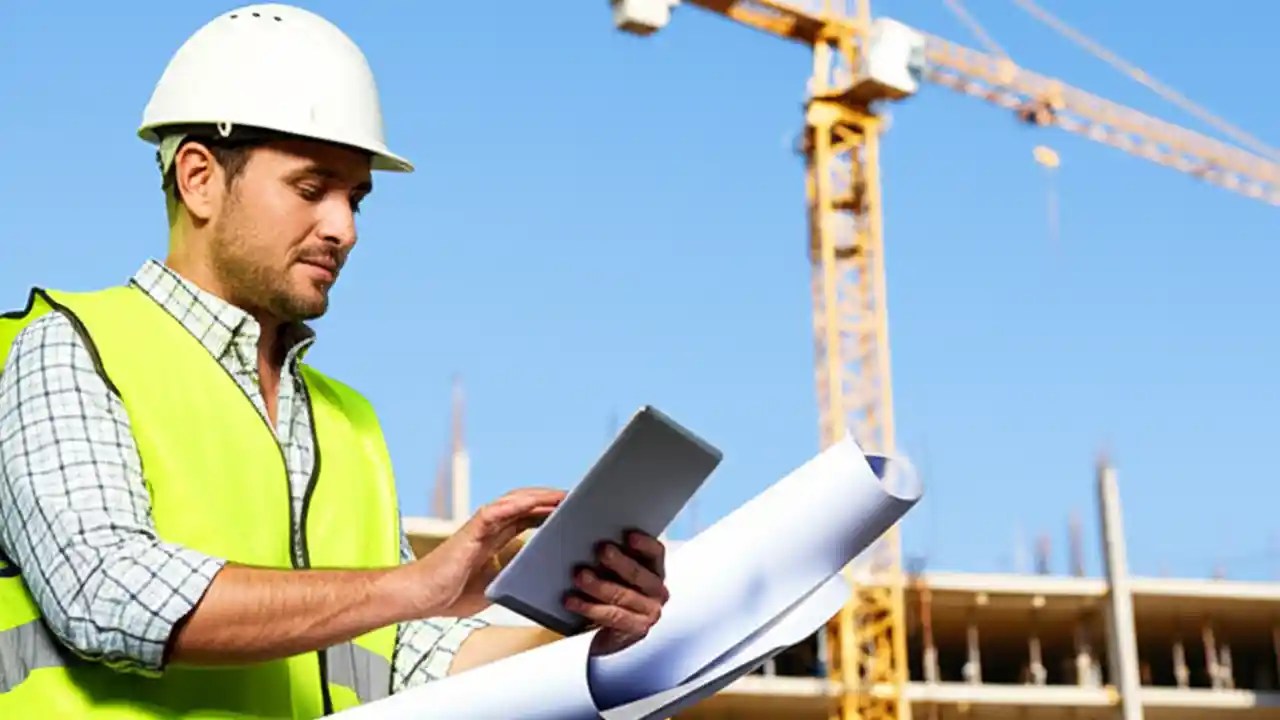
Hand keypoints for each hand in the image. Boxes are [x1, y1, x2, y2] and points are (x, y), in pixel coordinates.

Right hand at [410, 488, 565, 616]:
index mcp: (493, 539)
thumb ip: (511, 575)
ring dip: (540, 497)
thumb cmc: (449, 594)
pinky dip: (516, 504)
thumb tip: (536, 577)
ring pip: (514, 502)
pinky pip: (496, 511)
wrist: (420, 597)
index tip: (571, 511)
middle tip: (576, 498)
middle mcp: (488, 528)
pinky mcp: (470, 531)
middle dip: (550, 499)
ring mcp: (479, 527)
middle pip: (525, 504)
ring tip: (564, 495)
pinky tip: (534, 501)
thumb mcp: (493, 585)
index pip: (526, 518)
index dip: (548, 511)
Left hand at [567, 530, 669, 655]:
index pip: (656, 553)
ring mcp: (649, 613)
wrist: (609, 637)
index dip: (644, 543)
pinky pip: (611, 616)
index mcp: (655, 571)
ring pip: (623, 595)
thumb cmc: (610, 596)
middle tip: (600, 550)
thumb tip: (590, 541)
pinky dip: (589, 608)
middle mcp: (657, 591)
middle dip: (618, 561)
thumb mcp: (613, 575)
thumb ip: (610, 559)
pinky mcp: (636, 630)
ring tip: (579, 576)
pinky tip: (571, 601)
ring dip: (599, 584)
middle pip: (639, 574)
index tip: (628, 535)